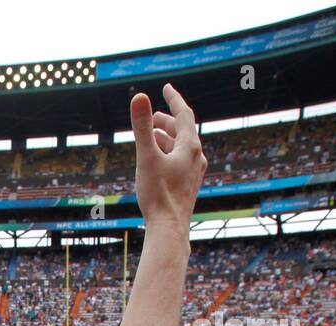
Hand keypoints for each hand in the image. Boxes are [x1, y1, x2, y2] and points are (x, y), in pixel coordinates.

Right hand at [130, 84, 206, 229]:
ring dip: (168, 138)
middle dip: (168, 121)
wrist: (169, 228)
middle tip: (153, 117)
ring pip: (183, 147)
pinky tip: (159, 162)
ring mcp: (194, 172)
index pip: (184, 114)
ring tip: (153, 137)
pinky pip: (181, 161)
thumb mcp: (146, 156)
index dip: (174, 99)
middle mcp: (196, 157)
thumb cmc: (158, 194)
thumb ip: (143, 126)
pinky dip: (170, 153)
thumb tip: (139, 97)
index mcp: (190, 146)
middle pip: (184, 131)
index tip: (166, 87)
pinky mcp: (188, 185)